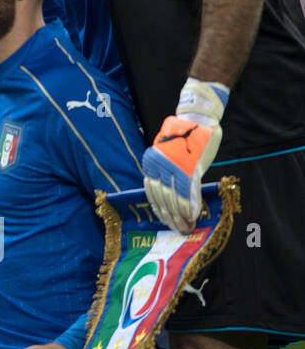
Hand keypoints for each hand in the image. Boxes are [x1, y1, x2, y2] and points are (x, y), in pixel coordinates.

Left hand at [142, 78, 228, 232]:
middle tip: (178, 229)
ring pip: (175, 198)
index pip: (152, 193)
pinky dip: (191, 205)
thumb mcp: (169, 155)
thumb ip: (166, 173)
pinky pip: (189, 191)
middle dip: (171, 217)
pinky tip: (193, 216)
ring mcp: (175, 167)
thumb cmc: (184, 138)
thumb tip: (169, 196)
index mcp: (151, 163)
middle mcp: (159, 166)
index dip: (160, 210)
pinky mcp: (191, 167)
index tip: (166, 222)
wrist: (197, 119)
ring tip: (186, 226)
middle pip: (163, 198)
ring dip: (181, 215)